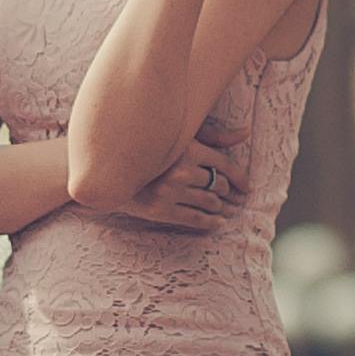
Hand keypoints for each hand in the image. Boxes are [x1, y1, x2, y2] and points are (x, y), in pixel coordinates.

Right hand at [83, 130, 242, 232]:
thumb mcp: (180, 135)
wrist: (108, 171)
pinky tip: (218, 222)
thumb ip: (214, 136)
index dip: (239, 178)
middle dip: (230, 193)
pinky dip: (211, 222)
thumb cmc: (148, 147)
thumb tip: (246, 133)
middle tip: (238, 200)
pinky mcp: (160, 210)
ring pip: (209, 202)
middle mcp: (180, 170)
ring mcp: (170, 192)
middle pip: (218, 184)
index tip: (247, 187)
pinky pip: (195, 219)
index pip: (224, 164)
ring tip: (228, 210)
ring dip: (222, 208)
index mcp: (187, 148)